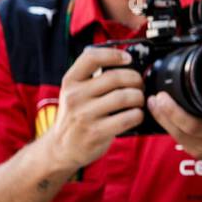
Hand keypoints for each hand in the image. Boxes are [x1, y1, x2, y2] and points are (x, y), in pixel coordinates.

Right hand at [43, 46, 143, 173]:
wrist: (61, 147)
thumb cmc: (76, 115)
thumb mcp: (75, 92)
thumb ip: (93, 78)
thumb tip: (125, 61)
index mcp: (70, 81)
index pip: (91, 57)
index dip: (114, 54)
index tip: (128, 58)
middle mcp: (75, 96)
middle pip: (115, 77)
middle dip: (135, 79)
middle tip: (140, 85)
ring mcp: (84, 115)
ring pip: (124, 97)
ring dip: (139, 97)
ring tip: (139, 100)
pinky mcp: (96, 132)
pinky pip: (127, 118)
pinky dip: (138, 115)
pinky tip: (136, 115)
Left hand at [147, 93, 201, 165]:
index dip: (183, 113)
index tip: (168, 98)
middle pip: (186, 129)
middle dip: (168, 112)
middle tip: (158, 96)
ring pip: (177, 135)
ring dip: (162, 118)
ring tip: (153, 102)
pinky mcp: (195, 152)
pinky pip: (177, 138)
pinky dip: (167, 124)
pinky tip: (158, 113)